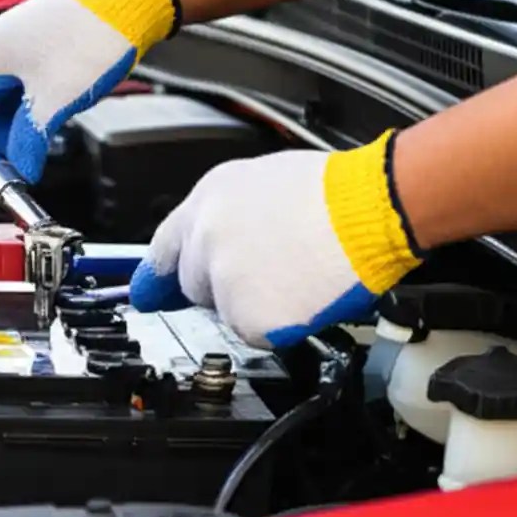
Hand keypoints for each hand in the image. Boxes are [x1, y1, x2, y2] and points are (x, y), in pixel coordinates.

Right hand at [0, 0, 180, 197]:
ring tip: (30, 155)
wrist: (126, 4)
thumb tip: (20, 170)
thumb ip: (28, 141)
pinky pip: (7, 98)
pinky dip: (16, 122)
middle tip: (1, 178)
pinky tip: (37, 134)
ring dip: (2, 138)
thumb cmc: (92, 37)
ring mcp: (4, 54)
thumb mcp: (56, 101)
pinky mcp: (24, 56)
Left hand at [128, 132, 423, 347]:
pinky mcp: (248, 316)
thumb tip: (210, 245)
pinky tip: (301, 294)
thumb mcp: (263, 182)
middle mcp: (206, 239)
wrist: (372, 209)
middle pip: (195, 286)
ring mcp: (224, 281)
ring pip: (227, 312)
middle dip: (225, 287)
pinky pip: (254, 333)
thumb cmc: (335, 192)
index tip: (145, 295)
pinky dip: (277, 325)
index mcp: (208, 201)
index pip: (164, 248)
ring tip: (296, 273)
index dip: (155, 276)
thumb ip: (226, 216)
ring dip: (255, 305)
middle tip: (272, 271)